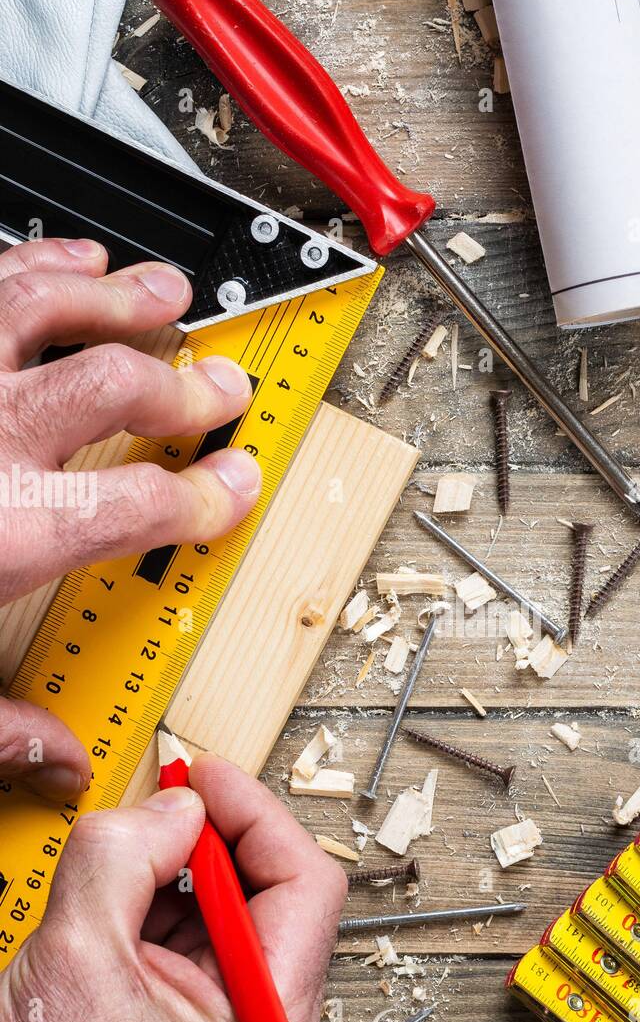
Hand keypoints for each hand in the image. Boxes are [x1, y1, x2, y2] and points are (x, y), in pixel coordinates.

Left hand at [0, 237, 260, 801]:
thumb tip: (51, 762)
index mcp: (5, 531)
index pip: (147, 501)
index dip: (210, 492)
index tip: (234, 483)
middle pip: (116, 384)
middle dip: (186, 382)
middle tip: (218, 384)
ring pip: (47, 304)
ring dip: (117, 294)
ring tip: (159, 288)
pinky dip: (30, 262)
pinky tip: (55, 259)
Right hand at [0, 754, 345, 1021]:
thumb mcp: (75, 953)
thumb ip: (125, 856)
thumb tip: (173, 806)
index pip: (307, 882)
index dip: (256, 814)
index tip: (207, 778)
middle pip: (277, 895)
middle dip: (216, 843)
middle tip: (164, 806)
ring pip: (238, 917)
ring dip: (185, 877)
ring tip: (124, 873)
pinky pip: (206, 950)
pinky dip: (166, 913)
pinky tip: (121, 916)